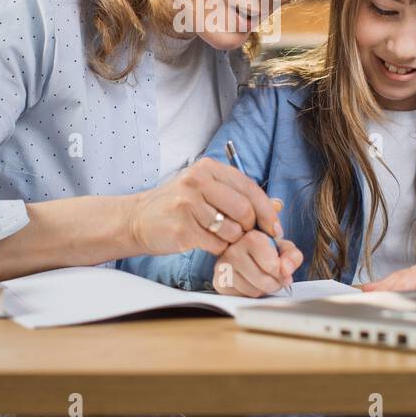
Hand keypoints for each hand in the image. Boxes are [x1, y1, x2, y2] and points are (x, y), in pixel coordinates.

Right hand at [124, 157, 283, 257]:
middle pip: (244, 209)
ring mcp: (188, 204)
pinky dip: (217, 248)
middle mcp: (198, 181)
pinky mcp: (182, 228)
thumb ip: (241, 195)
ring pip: (232, 230)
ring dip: (232, 240)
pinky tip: (206, 242)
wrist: (138, 219)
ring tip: (219, 236)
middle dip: (251, 228)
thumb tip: (278, 206)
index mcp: (208, 168)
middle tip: (245, 235)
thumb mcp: (207, 191)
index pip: (249, 187)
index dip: (266, 210)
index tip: (274, 228)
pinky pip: (216, 244)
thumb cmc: (178, 206)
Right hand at [211, 202, 302, 296]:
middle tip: (273, 276)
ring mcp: (222, 267)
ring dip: (262, 289)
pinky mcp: (219, 282)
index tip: (280, 268)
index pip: (273, 266)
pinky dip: (250, 294)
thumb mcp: (284, 248)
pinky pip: (242, 297)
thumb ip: (292, 256)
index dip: (282, 272)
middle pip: (264, 282)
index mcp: (251, 237)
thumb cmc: (266, 250)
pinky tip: (249, 282)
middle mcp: (232, 250)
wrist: (244, 252)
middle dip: (274, 283)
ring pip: (253, 292)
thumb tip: (286, 270)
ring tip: (260, 277)